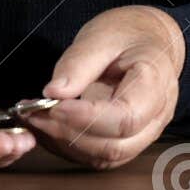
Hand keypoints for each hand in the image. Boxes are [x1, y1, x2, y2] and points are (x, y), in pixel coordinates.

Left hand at [24, 6, 184, 170]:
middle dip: (68, 133)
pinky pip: (98, 155)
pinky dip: (69, 146)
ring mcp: (144, 132)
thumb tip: (53, 92)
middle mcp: (155, 115)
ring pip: (105, 156)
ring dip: (64, 143)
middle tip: (34, 112)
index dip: (87, 118)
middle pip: (114, 145)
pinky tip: (48, 127)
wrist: (148, 39)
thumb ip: (78, 63)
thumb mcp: (101, 35)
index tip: (53, 105)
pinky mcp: (127, 140)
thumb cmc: (129, 33)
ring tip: (35, 119)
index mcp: (154, 82)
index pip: (125, 117)